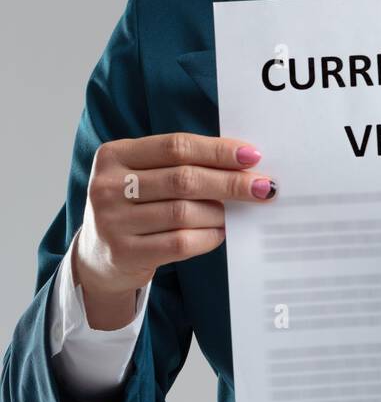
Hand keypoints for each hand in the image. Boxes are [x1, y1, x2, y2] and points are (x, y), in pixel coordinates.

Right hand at [73, 132, 276, 327]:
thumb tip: (242, 162)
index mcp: (114, 155)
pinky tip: (221, 232)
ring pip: (183, 212)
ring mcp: (112, 222)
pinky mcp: (124, 253)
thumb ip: (180, 164)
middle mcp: (107, 186)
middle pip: (183, 179)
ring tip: (237, 212)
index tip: (252, 156)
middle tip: (261, 187)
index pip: (175, 146)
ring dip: (220, 212)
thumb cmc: (133, 205)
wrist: (98, 256)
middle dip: (229, 182)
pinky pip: (179, 243)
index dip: (217, 150)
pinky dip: (208, 236)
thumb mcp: (143, 175)